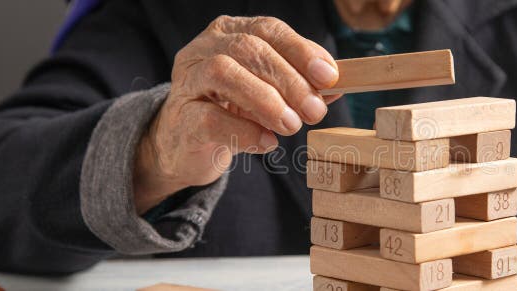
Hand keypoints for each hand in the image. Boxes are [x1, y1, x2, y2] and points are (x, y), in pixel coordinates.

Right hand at [133, 16, 340, 213]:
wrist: (186, 145)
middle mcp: (204, 49)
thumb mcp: (268, 93)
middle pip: (248, 48)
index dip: (301, 50)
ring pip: (223, 73)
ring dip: (266, 99)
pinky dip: (243, 131)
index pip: (269, 30)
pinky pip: (209, 118)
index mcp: (230, 33)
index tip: (329, 76)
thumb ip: (299, 85)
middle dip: (289, 80)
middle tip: (315, 111)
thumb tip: (336, 86)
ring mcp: (187, 81)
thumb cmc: (231, 111)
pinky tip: (267, 144)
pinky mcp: (180, 118)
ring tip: (292, 126)